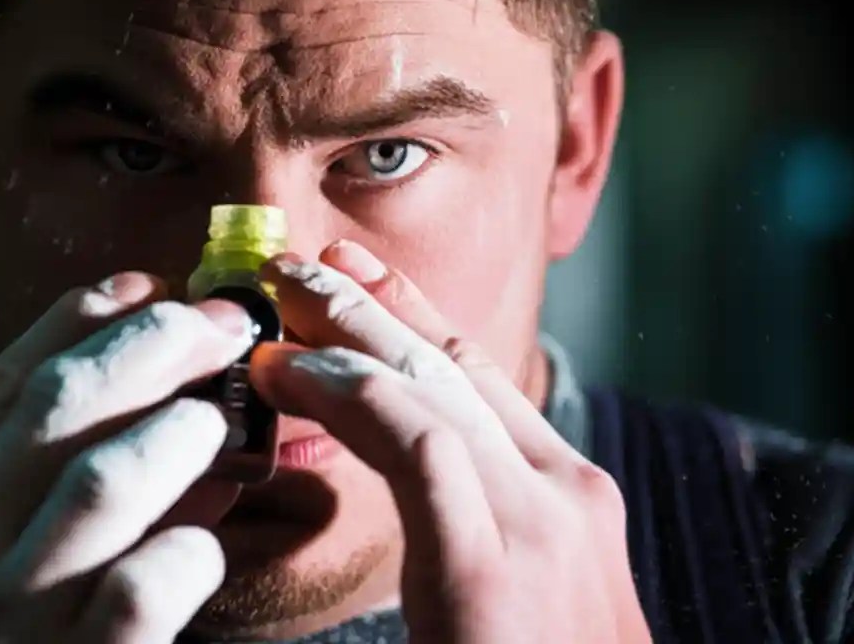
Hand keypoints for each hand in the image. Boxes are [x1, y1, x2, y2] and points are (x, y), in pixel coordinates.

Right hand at [0, 273, 252, 642]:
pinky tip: (208, 543)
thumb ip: (24, 493)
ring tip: (221, 421)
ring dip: (177, 434)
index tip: (139, 286)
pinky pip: (145, 585)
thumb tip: (138, 407)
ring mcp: (7, 619)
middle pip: (58, 408)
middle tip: (217, 325)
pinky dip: (189, 550)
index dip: (77, 322)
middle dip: (149, 347)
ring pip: (103, 479)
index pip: (0, 386)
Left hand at [252, 241, 650, 643]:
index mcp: (567, 500)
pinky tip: (291, 374)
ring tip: (285, 294)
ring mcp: (543, 520)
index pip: (480, 383)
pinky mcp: (498, 563)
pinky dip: (351, 396)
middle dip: (375, 304)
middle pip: (455, 366)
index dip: (411, 322)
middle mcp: (565, 492)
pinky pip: (416, 444)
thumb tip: (413, 488)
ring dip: (351, 330)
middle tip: (306, 261)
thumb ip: (471, 532)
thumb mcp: (510, 592)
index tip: (351, 285)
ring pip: (432, 386)